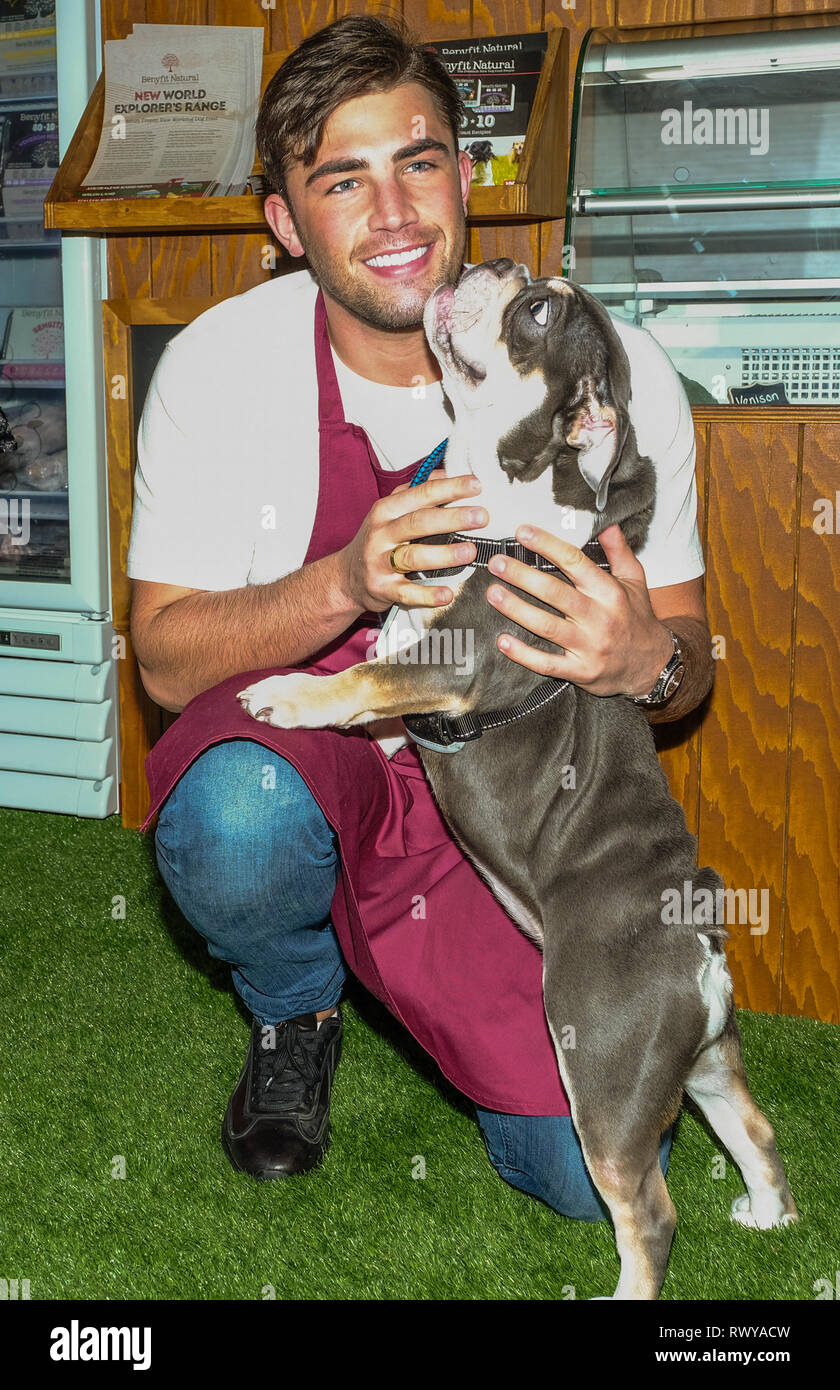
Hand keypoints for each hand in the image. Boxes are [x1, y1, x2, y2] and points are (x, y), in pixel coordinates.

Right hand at [338, 470, 486, 612]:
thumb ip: (416, 492)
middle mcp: (381, 534)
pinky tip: (448, 594)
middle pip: (418, 522)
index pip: (420, 494)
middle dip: (452, 518)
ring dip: (443, 555)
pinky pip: (407, 593)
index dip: (449, 488)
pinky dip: (428, 595)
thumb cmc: (376, 541)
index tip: (476, 485)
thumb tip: (446, 473)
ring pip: (413, 556)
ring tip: (470, 552)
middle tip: (481, 517)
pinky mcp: (383, 589)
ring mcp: (380, 562)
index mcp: (386, 510)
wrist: (347, 577)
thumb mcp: (390, 511)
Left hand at [485, 522, 674, 695]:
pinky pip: (547, 664)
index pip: (574, 562)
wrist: (653, 666)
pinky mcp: (581, 671)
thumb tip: (605, 521)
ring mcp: (589, 646)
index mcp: (609, 591)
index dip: (547, 545)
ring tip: (493, 594)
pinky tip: (502, 641)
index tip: (523, 533)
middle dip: (522, 576)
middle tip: (497, 562)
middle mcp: (599, 617)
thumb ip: (618, 550)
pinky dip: (523, 654)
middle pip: (555, 593)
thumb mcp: (634, 580)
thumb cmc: (638, 619)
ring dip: (517, 610)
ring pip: (547, 626)